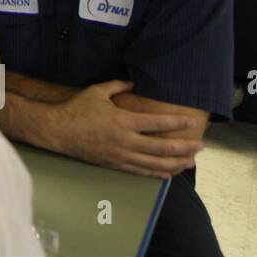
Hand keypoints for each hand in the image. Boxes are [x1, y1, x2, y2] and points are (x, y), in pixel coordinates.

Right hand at [51, 80, 203, 178]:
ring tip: (190, 163)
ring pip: (153, 163)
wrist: (57, 130)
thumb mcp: (97, 91)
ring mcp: (120, 154)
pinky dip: (155, 173)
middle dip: (183, 147)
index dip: (176, 123)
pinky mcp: (113, 164)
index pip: (157, 124)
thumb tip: (134, 83)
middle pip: (161, 147)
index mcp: (123, 121)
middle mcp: (125, 140)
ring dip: (174, 163)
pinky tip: (168, 174)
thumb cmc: (76, 108)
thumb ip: (117, 86)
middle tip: (200, 146)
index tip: (191, 122)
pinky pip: (139, 171)